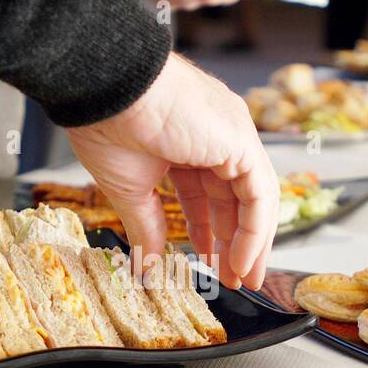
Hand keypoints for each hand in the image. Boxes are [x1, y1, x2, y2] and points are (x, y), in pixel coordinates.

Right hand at [66, 54, 278, 289]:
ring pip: (255, 197)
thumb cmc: (108, 122)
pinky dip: (254, 231)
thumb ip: (146, 227)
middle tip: (235, 278)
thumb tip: (146, 266)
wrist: (107, 88)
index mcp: (188, 140)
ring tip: (242, 277)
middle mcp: (217, 135)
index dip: (208, 229)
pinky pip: (259, 195)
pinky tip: (241, 259)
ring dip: (251, 242)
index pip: (208, 192)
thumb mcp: (129, 188)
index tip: (208, 261)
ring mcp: (232, 135)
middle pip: (237, 197)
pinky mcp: (241, 142)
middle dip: (237, 241)